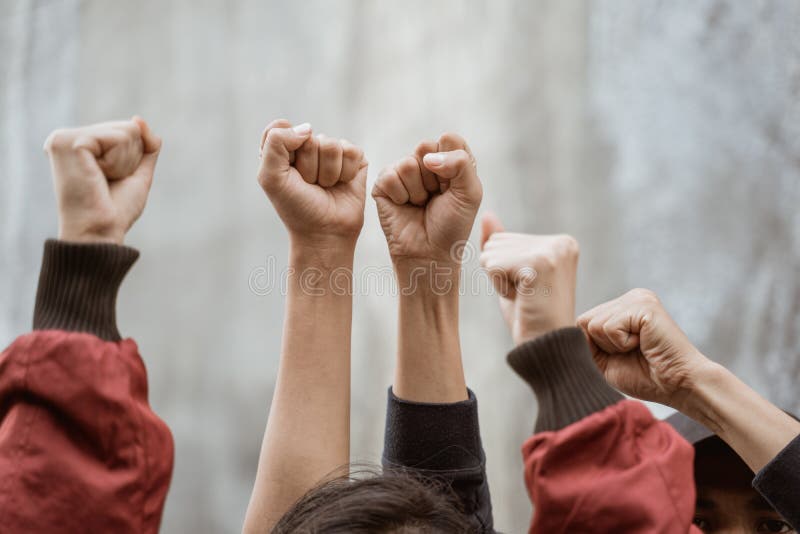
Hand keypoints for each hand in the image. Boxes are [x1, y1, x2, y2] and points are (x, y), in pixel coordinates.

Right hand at [44, 117, 161, 244]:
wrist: (100, 232)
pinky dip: (119, 162)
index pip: (127, 130)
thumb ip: (145, 145)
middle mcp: (68, 137)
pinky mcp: (70, 141)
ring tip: (102, 180)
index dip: (133, 159)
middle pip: (129, 127)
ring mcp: (65, 137)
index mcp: (80, 143)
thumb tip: (139, 119)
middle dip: (131, 159)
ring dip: (126, 162)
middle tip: (108, 182)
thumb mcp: (138, 173)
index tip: (111, 181)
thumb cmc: (116, 209)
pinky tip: (97, 176)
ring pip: (127, 131)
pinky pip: (119, 138)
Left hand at [257, 120, 366, 250]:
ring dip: (328, 173)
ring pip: (332, 145)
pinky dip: (346, 173)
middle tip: (309, 186)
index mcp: (284, 149)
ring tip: (325, 188)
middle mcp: (308, 148)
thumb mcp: (270, 176)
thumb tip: (308, 128)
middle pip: (310, 138)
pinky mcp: (355, 160)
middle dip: (309, 166)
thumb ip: (275, 142)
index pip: (282, 129)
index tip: (288, 174)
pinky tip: (341, 185)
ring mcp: (333, 153)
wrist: (324, 233)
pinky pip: (352, 152)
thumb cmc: (296, 208)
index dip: (286, 152)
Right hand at [372, 133, 481, 272]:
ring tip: (420, 204)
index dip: (452, 163)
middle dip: (434, 177)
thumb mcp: (470, 193)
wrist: (429, 254)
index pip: (449, 139)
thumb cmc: (451, 226)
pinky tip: (404, 207)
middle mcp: (425, 162)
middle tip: (435, 197)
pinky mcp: (384, 184)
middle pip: (426, 147)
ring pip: (408, 163)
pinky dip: (401, 196)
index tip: (453, 188)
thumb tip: (427, 157)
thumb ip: (461, 163)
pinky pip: (391, 176)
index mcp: (449, 160)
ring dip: (417, 190)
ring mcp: (403, 171)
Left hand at [480, 213, 578, 344]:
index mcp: (561, 242)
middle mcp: (560, 241)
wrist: (547, 350)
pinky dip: (499, 287)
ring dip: (499, 280)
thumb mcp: (513, 277)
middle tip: (526, 296)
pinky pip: (492, 265)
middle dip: (500, 273)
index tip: (529, 289)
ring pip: (491, 252)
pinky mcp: (539, 262)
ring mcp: (552, 250)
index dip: (505, 270)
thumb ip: (502, 246)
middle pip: (495, 242)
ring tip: (525, 297)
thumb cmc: (530, 317)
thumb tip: (488, 215)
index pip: (502, 240)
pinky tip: (522, 299)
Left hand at [576, 288, 711, 407]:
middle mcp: (630, 298)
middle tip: (632, 353)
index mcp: (622, 308)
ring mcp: (637, 298)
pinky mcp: (644, 305)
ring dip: (613, 346)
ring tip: (638, 348)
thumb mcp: (604, 360)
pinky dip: (621, 344)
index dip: (593, 347)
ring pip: (594, 324)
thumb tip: (563, 332)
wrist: (678, 387)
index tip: (621, 357)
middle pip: (585, 322)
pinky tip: (644, 344)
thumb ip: (585, 343)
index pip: (583, 323)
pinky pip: (609, 327)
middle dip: (602, 346)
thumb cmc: (645, 377)